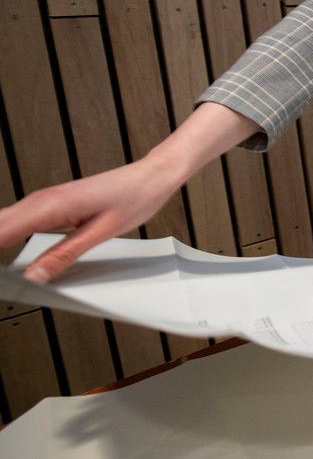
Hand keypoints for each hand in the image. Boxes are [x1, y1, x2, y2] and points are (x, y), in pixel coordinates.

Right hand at [0, 161, 182, 282]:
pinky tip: (6, 249)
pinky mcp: (50, 205)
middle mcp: (41, 200)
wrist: (151, 177)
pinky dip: (5, 236)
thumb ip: (63, 255)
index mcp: (51, 205)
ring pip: (2, 222)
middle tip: (2, 281)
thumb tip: (34, 277)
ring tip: (4, 275)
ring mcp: (43, 200)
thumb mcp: (101, 233)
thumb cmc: (134, 198)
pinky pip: (17, 221)